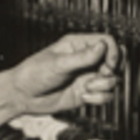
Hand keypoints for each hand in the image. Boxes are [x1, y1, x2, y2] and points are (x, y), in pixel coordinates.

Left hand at [6, 32, 122, 119]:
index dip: (113, 53)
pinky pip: (105, 95)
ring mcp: (87, 76)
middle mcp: (86, 60)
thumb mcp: (58, 64)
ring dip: (103, 85)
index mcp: (78, 45)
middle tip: (103, 74)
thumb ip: (82, 57)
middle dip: (112, 70)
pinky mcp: (86, 93)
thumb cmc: (34, 74)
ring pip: (113, 79)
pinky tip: (84, 97)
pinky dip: (99, 98)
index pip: (107, 42)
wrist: (23, 96)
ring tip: (86, 88)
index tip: (108, 65)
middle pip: (115, 60)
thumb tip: (102, 46)